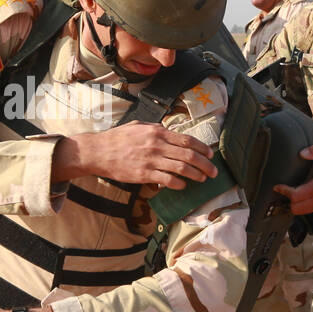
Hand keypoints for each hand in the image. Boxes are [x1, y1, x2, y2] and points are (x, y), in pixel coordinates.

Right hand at [54, 123, 217, 189]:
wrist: (99, 152)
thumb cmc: (118, 138)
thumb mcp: (139, 125)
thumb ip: (156, 128)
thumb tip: (171, 131)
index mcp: (157, 131)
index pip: (187, 140)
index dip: (202, 148)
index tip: (210, 155)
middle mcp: (157, 145)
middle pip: (189, 155)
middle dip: (205, 164)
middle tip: (213, 171)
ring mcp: (151, 160)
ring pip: (181, 168)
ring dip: (196, 175)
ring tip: (202, 179)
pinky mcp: (144, 174)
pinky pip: (167, 180)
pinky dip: (178, 183)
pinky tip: (183, 185)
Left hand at [274, 146, 312, 214]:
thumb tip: (303, 153)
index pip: (295, 196)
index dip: (284, 191)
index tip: (278, 186)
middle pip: (296, 207)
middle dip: (288, 199)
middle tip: (284, 190)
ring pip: (300, 211)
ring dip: (293, 203)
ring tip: (289, 193)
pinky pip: (306, 211)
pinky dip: (300, 205)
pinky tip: (298, 196)